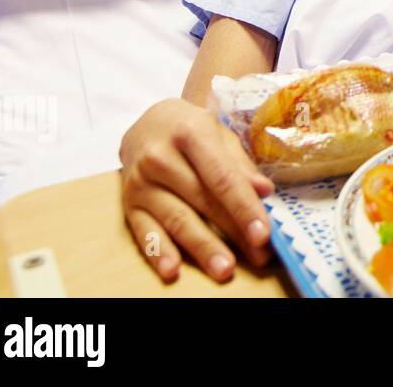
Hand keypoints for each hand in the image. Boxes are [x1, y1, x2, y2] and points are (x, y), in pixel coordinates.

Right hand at [119, 98, 274, 282]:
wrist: (145, 124)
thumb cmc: (191, 130)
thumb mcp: (219, 134)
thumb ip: (240, 164)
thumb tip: (264, 190)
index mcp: (190, 133)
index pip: (221, 177)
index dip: (243, 207)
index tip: (262, 233)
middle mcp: (160, 157)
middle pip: (202, 201)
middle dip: (232, 232)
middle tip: (257, 256)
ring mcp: (140, 182)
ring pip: (176, 220)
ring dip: (202, 248)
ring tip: (224, 269)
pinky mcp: (128, 203)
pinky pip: (144, 231)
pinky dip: (158, 252)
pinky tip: (172, 269)